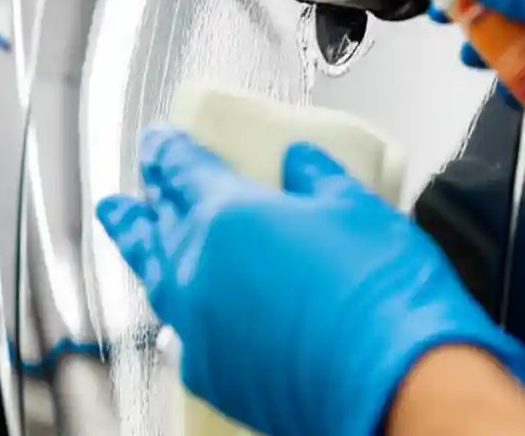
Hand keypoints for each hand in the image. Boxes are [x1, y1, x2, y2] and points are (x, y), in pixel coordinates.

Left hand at [96, 127, 524, 434]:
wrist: (394, 382)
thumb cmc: (381, 295)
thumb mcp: (356, 207)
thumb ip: (318, 178)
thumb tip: (302, 162)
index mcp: (226, 216)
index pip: (179, 169)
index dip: (164, 150)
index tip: (156, 142)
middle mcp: (198, 271)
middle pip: (154, 226)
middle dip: (142, 203)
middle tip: (130, 190)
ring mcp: (200, 328)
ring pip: (158, 279)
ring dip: (145, 253)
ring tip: (133, 238)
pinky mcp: (214, 376)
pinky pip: (183, 333)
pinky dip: (184, 311)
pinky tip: (193, 309)